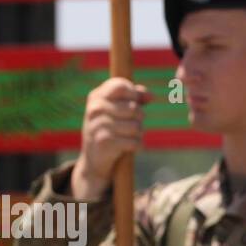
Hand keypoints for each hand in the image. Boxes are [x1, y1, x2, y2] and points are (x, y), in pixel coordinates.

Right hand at [72, 78, 152, 198]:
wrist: (94, 159)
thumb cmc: (109, 130)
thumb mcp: (117, 111)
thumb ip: (135, 98)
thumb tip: (151, 96)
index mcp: (97, 96)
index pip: (121, 85)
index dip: (135, 94)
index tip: (136, 103)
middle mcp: (95, 108)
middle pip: (134, 108)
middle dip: (139, 119)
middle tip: (132, 126)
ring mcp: (98, 125)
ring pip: (136, 126)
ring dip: (138, 134)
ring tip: (130, 137)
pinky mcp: (105, 142)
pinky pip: (134, 141)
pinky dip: (137, 146)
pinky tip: (131, 148)